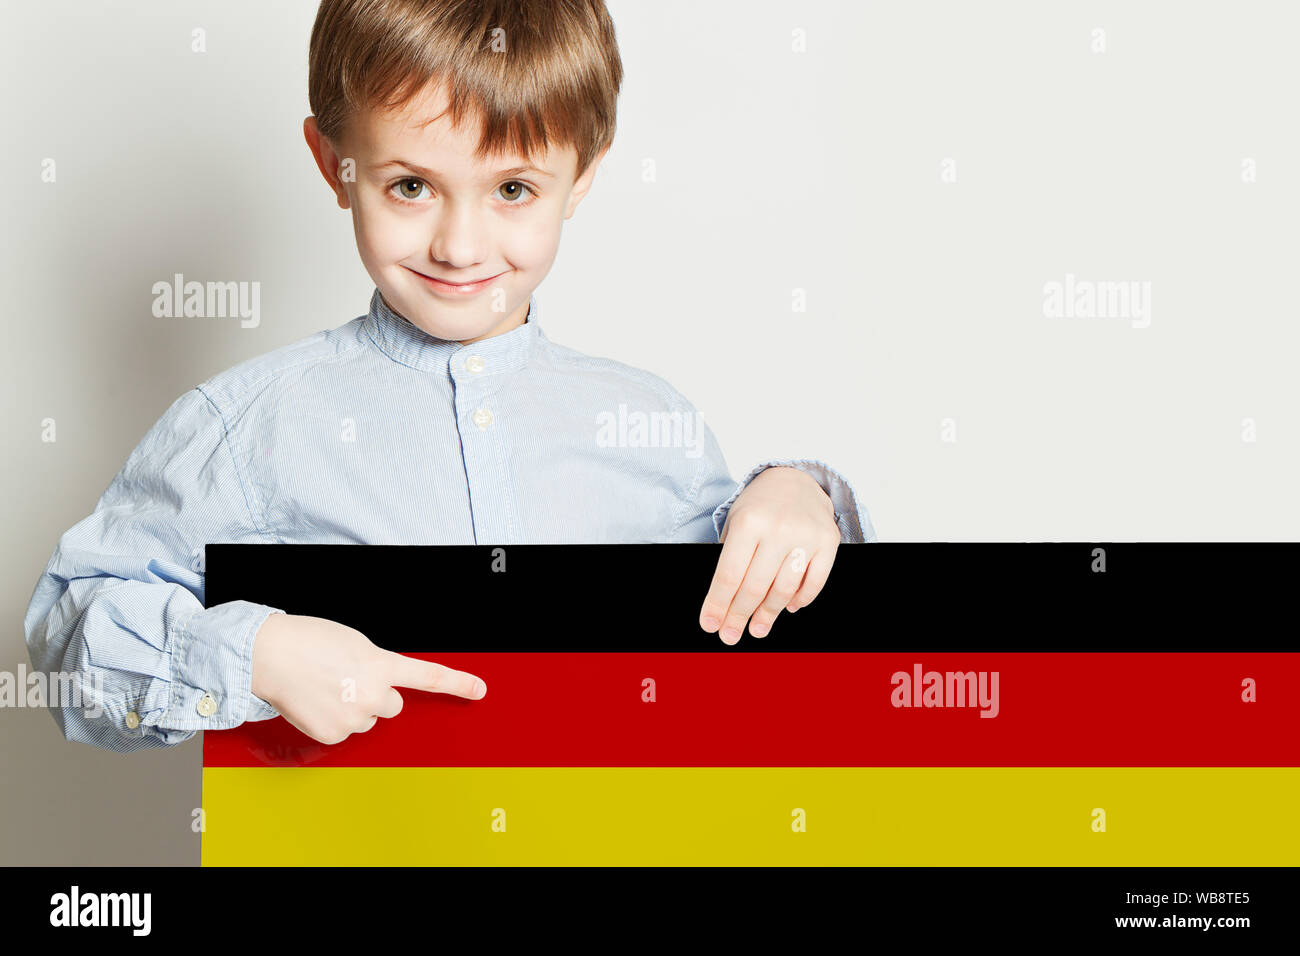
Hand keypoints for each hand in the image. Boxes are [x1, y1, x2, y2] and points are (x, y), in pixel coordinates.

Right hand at [251, 613, 486, 744]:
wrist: (269, 655)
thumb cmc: (309, 641)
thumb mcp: (355, 644)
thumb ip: (377, 665)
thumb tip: (382, 686)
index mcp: (381, 665)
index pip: (427, 676)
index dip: (457, 683)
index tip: (479, 690)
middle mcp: (372, 693)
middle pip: (392, 705)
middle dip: (376, 695)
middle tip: (348, 680)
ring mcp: (354, 717)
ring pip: (366, 719)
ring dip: (353, 708)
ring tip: (325, 688)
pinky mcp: (333, 734)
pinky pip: (344, 732)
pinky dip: (332, 720)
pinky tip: (315, 702)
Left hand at [698, 466, 840, 644]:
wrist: (795, 478)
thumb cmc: (759, 506)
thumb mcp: (735, 521)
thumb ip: (729, 557)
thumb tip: (722, 604)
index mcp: (749, 522)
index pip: (729, 575)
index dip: (718, 604)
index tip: (710, 625)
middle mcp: (778, 528)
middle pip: (755, 587)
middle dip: (739, 616)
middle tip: (731, 635)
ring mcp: (806, 535)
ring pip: (784, 589)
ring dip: (768, 614)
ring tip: (758, 627)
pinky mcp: (829, 541)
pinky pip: (814, 582)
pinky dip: (800, 599)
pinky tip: (787, 607)